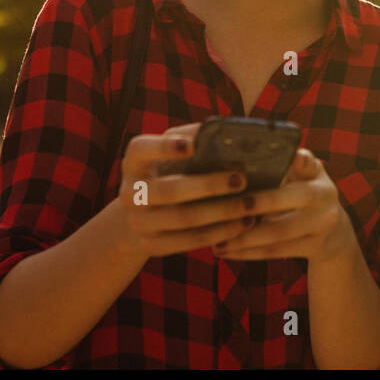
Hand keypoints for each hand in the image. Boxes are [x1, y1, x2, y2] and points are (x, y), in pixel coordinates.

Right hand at [114, 123, 251, 259]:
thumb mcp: (173, 153)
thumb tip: (230, 133)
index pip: (142, 150)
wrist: (142, 213)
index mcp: (135, 160)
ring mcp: (138, 222)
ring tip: (250, 205)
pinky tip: (242, 224)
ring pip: (183, 219)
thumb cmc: (169, 171)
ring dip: (221, 212)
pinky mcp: (151, 245)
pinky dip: (218, 233)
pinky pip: (188, 241)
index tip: (192, 146)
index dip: (164, 148)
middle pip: (169, 191)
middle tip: (241, 180)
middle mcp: (129, 192)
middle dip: (209, 186)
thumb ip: (195, 140)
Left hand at [211, 149, 357, 264]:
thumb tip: (239, 159)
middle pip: (290, 199)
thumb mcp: (301, 176)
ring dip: (245, 237)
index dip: (300, 160)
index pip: (308, 163)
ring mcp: (322, 224)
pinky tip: (224, 251)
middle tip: (234, 205)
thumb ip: (281, 165)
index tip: (292, 157)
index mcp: (316, 173)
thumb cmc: (303, 196)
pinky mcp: (313, 247)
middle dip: (261, 202)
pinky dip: (248, 253)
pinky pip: (276, 251)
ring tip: (217, 239)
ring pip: (278, 232)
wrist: (333, 234)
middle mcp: (324, 196)